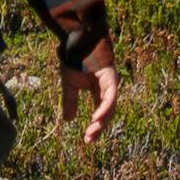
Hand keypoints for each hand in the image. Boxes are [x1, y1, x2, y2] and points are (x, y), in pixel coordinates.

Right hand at [65, 32, 123, 148]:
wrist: (77, 39)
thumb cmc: (74, 58)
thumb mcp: (69, 84)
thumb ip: (70, 101)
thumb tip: (68, 120)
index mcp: (98, 89)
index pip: (100, 112)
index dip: (95, 126)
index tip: (87, 139)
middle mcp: (107, 87)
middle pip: (107, 112)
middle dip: (99, 127)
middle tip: (89, 140)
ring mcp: (110, 82)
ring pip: (110, 106)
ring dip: (102, 120)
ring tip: (92, 131)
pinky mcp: (111, 77)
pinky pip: (110, 96)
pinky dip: (105, 107)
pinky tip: (97, 117)